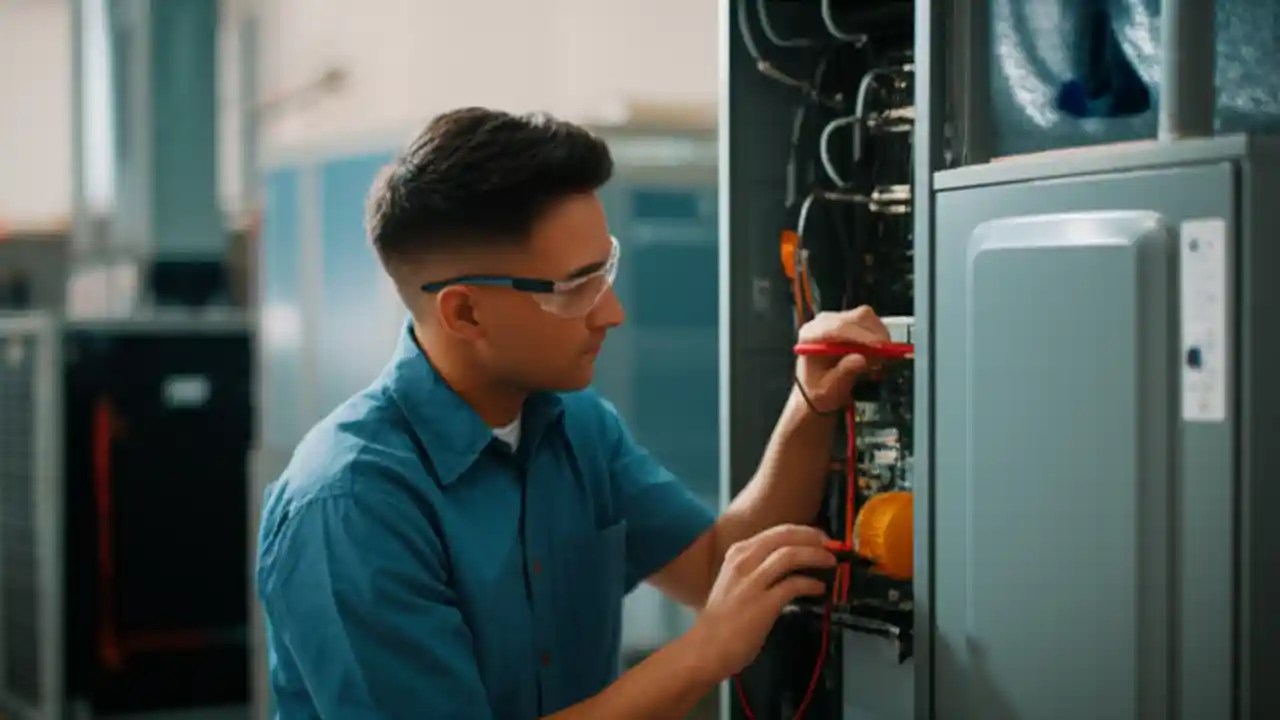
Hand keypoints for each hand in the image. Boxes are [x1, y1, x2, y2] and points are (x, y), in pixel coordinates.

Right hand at [686, 525, 834, 678]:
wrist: (707, 647)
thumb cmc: (721, 618)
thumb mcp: (734, 580)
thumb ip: (756, 568)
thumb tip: (787, 563)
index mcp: (737, 553)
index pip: (776, 532)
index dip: (803, 532)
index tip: (819, 537)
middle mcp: (743, 560)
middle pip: (785, 536)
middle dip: (813, 538)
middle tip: (831, 545)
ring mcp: (752, 581)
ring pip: (791, 555)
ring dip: (816, 556)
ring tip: (830, 563)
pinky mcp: (763, 603)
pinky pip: (794, 584)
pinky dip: (811, 584)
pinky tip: (819, 588)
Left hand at [795, 306, 890, 412]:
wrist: (816, 388)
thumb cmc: (819, 390)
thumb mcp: (829, 389)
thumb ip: (844, 373)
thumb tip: (861, 359)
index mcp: (810, 335)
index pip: (838, 328)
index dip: (861, 336)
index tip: (879, 348)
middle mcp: (821, 322)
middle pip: (854, 318)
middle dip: (874, 335)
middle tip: (888, 354)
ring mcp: (835, 319)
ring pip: (864, 316)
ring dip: (878, 335)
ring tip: (882, 357)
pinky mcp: (847, 321)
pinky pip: (867, 321)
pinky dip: (878, 335)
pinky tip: (878, 351)